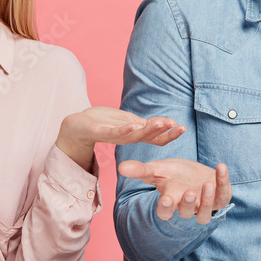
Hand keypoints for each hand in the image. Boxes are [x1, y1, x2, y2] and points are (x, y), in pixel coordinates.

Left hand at [56, 107, 185, 169]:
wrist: (77, 126)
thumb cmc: (104, 122)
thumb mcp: (128, 121)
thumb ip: (144, 124)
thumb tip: (167, 122)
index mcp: (134, 135)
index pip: (155, 136)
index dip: (169, 134)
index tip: (183, 128)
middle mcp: (127, 139)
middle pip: (148, 137)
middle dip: (163, 132)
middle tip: (176, 126)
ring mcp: (114, 136)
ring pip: (134, 135)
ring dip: (148, 130)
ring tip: (161, 123)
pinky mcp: (100, 131)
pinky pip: (114, 132)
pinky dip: (124, 130)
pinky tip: (133, 126)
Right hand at [118, 158, 230, 223]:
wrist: (196, 173)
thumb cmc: (174, 174)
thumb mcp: (157, 169)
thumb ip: (140, 170)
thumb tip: (121, 167)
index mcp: (171, 202)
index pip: (165, 212)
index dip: (166, 208)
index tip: (166, 198)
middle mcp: (187, 207)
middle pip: (186, 213)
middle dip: (187, 204)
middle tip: (189, 192)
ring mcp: (205, 205)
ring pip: (205, 213)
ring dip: (207, 200)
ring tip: (207, 183)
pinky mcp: (220, 197)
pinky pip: (224, 194)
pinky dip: (224, 181)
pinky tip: (221, 167)